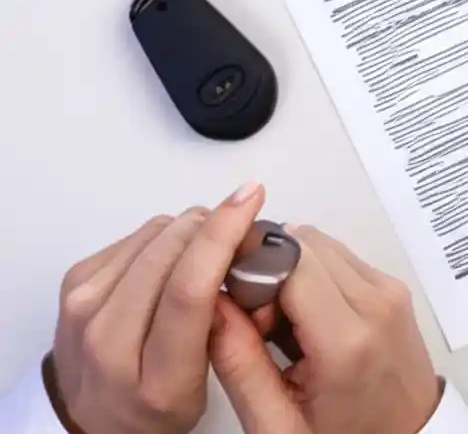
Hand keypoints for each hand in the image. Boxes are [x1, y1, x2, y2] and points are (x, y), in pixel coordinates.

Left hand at [49, 182, 267, 433]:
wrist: (90, 417)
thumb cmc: (155, 406)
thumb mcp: (204, 388)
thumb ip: (220, 328)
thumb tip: (238, 252)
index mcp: (153, 377)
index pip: (187, 291)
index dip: (222, 235)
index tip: (250, 198)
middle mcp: (106, 338)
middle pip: (168, 252)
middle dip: (214, 223)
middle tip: (245, 227)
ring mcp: (83, 305)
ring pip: (154, 234)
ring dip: (192, 229)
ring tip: (208, 250)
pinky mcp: (75, 280)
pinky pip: (137, 235)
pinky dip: (166, 236)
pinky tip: (175, 259)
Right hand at [209, 225, 439, 433]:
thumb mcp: (277, 422)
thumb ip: (238, 362)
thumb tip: (210, 303)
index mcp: (348, 341)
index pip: (290, 260)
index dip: (253, 273)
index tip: (240, 311)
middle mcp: (377, 304)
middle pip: (303, 246)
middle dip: (270, 274)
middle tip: (263, 328)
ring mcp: (390, 291)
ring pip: (320, 246)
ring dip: (292, 274)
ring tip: (287, 330)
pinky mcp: (394, 287)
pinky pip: (340, 258)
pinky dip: (315, 278)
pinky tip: (311, 322)